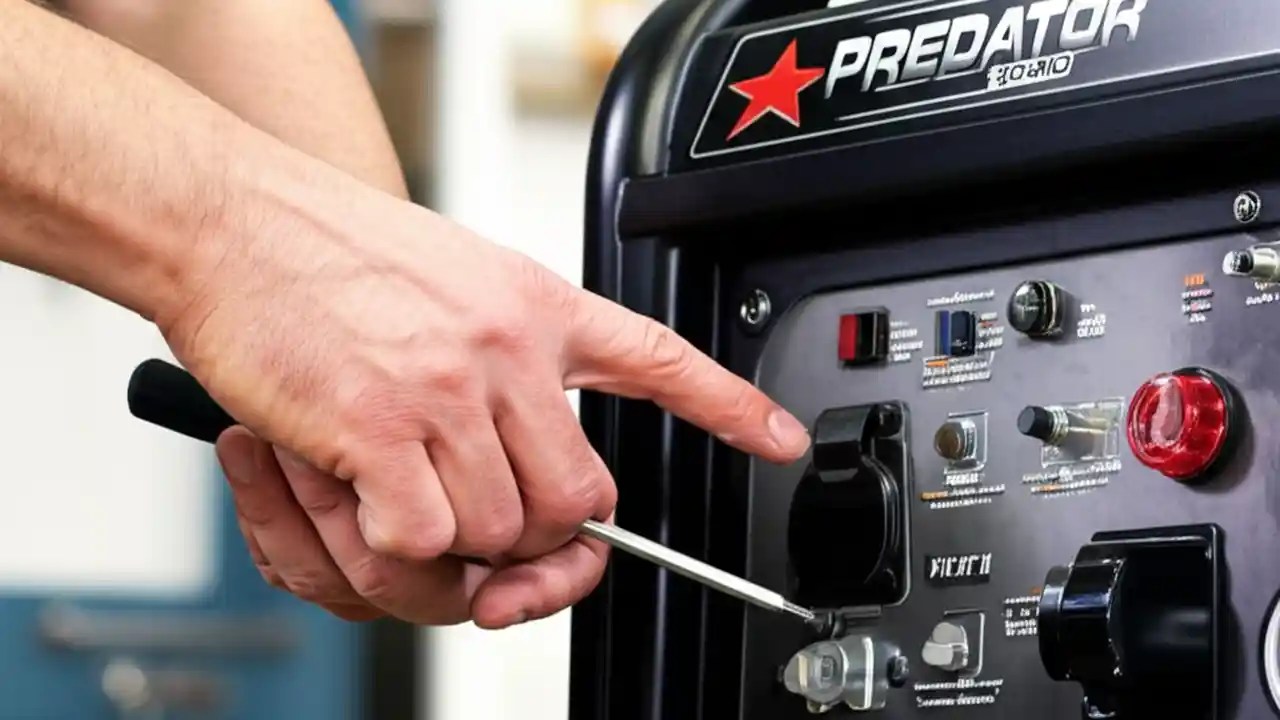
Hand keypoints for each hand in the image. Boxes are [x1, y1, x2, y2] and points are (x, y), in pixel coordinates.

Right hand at [159, 188, 810, 626]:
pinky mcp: (379, 432)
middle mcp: (506, 350)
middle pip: (576, 495)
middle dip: (539, 530)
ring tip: (411, 497)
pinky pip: (422, 540)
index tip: (776, 438)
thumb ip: (508, 349)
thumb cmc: (335, 251)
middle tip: (490, 513)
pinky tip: (368, 499)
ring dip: (460, 542)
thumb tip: (527, 425)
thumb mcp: (459, 275)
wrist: (238, 223)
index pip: (659, 359)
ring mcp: (447, 392)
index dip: (729, 407)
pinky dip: (397, 547)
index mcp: (536, 306)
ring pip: (503, 530)